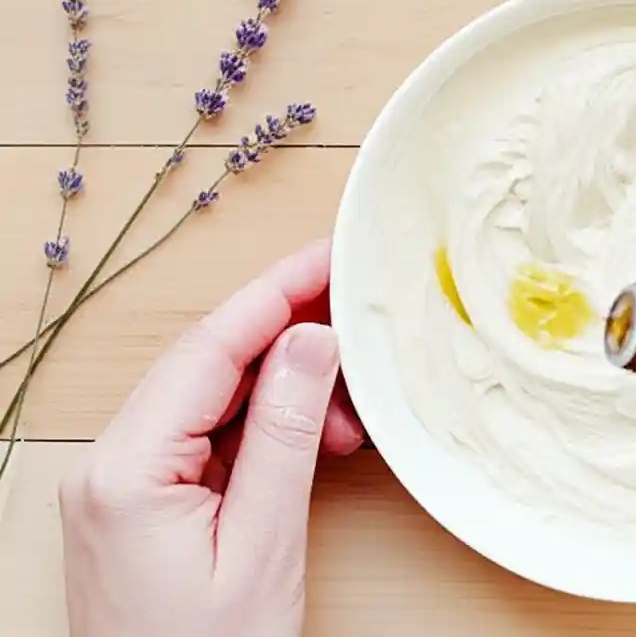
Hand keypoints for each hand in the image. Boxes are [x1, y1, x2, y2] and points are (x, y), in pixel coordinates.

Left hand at [59, 239, 364, 636]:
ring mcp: (120, 482)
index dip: (277, 292)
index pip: (210, 349)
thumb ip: (287, 436)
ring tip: (352, 416)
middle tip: (360, 321)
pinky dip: (265, 428)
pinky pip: (207, 436)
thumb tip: (313, 342)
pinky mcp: (141, 500)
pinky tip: (315, 439)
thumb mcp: (264, 545)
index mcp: (126, 470)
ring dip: (286, 390)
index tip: (330, 257)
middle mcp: (109, 464)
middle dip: (291, 338)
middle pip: (207, 363)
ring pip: (212, 396)